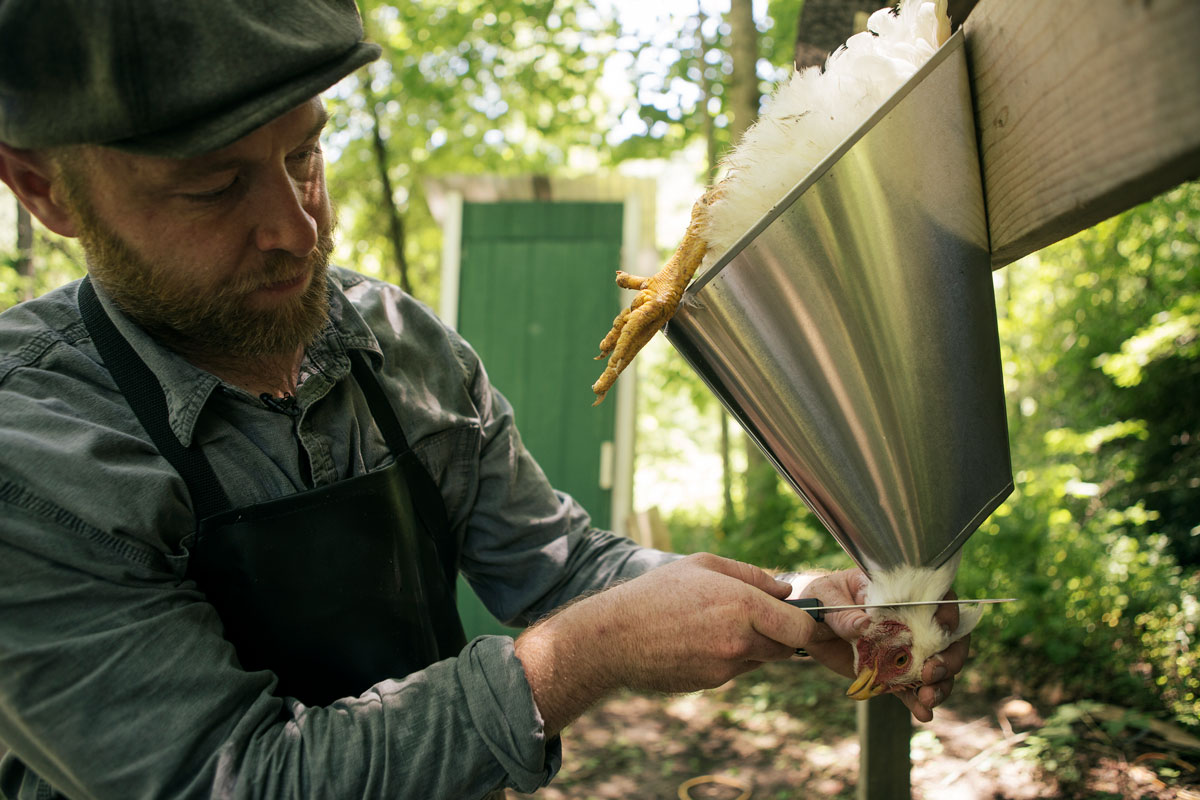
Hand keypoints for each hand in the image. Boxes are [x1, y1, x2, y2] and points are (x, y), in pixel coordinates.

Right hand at [515, 553, 816, 734]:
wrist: (615, 636)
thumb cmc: (657, 592)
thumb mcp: (703, 565)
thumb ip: (751, 574)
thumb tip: (785, 591)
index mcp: (741, 604)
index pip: (801, 627)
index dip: (808, 623)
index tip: (804, 616)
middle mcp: (739, 639)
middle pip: (787, 646)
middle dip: (783, 633)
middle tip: (765, 617)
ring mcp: (726, 665)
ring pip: (763, 658)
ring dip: (757, 644)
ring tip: (722, 624)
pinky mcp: (713, 682)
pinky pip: (738, 669)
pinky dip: (732, 656)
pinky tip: (703, 640)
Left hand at [786, 569, 968, 721]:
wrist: (807, 626)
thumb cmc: (821, 598)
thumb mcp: (827, 597)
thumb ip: (844, 613)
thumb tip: (864, 624)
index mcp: (899, 593)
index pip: (937, 597)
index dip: (949, 611)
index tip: (945, 627)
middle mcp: (911, 622)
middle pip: (948, 639)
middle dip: (949, 658)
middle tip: (931, 673)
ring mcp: (905, 650)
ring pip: (936, 668)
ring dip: (940, 685)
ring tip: (927, 699)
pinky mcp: (893, 673)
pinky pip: (912, 689)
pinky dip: (918, 702)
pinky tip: (922, 713)